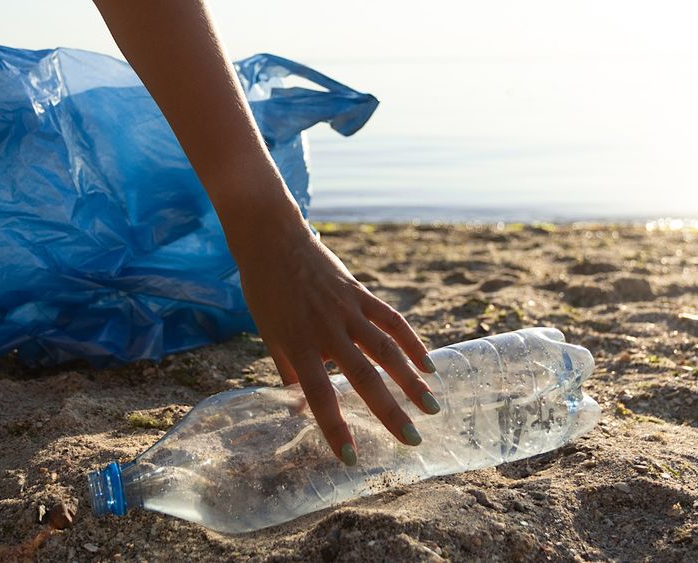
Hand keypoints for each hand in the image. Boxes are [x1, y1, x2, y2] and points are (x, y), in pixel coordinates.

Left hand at [234, 223, 439, 464]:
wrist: (272, 240)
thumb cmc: (266, 292)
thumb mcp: (270, 336)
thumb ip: (290, 373)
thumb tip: (300, 411)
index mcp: (298, 343)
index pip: (318, 394)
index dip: (335, 428)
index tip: (352, 458)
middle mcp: (326, 328)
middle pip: (363, 376)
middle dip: (389, 411)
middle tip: (412, 441)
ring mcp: (347, 308)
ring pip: (386, 349)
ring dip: (411, 380)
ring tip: (432, 407)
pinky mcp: (360, 292)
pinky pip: (392, 320)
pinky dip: (412, 342)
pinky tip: (428, 365)